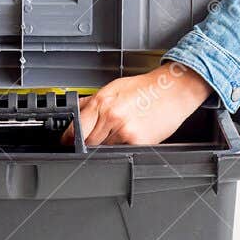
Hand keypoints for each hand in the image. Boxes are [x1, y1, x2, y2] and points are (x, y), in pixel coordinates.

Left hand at [60, 62, 212, 146]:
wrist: (173, 90)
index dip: (68, 138)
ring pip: (104, 148)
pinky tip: (131, 135)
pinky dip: (123, 147)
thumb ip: (92, 100)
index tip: (67, 142)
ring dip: (107, 144)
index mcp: (103, 102)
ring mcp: (124, 131)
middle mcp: (111, 116)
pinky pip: (122, 151)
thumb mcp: (114, 87)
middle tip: (99, 135)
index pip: (76, 128)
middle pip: (88, 142)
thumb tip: (75, 109)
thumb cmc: (146, 88)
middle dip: (89, 141)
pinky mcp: (138, 142)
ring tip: (121, 129)